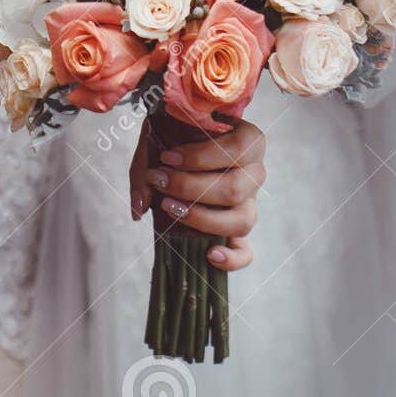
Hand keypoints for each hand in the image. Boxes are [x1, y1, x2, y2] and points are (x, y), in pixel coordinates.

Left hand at [130, 118, 265, 271]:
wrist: (181, 142)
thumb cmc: (176, 137)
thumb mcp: (161, 139)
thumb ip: (147, 165)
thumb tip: (140, 208)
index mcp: (249, 142)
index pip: (237, 150)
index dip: (201, 157)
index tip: (167, 158)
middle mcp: (255, 173)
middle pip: (234, 189)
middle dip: (190, 188)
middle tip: (160, 181)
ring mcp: (249, 203)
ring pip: (241, 220)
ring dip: (202, 218)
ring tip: (169, 208)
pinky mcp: (237, 227)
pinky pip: (245, 251)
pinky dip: (232, 258)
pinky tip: (210, 256)